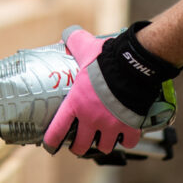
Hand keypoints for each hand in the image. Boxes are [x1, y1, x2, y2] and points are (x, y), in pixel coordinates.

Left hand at [43, 22, 179, 156]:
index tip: (49, 146)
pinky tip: (125, 135)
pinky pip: (128, 142)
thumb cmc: (106, 59)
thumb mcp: (84, 47)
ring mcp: (111, 125)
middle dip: (79, 147)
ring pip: (104, 147)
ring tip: (103, 139)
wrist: (133, 67)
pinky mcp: (130, 126)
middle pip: (81, 146)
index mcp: (76, 104)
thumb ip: (73, 41)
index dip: (51, 141)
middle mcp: (91, 119)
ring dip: (103, 144)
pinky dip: (127, 140)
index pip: (57, 130)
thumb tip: (66, 34)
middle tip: (80, 144)